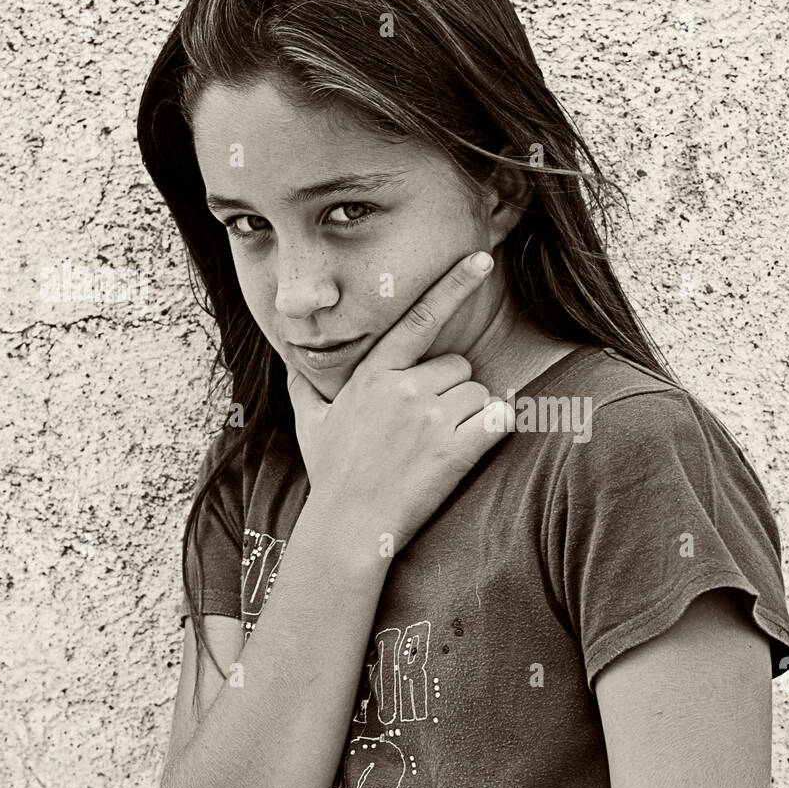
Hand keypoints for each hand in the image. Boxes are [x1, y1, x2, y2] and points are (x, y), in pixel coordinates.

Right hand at [286, 251, 514, 554]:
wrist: (348, 529)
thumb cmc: (332, 476)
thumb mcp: (311, 423)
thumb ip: (305, 384)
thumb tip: (290, 358)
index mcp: (373, 374)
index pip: (420, 317)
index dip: (454, 284)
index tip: (482, 258)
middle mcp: (404, 388)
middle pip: (458, 366)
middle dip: (450, 392)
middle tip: (424, 430)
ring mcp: (430, 418)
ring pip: (479, 393)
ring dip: (469, 416)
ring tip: (436, 447)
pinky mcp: (456, 449)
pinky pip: (498, 419)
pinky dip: (493, 430)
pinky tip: (468, 449)